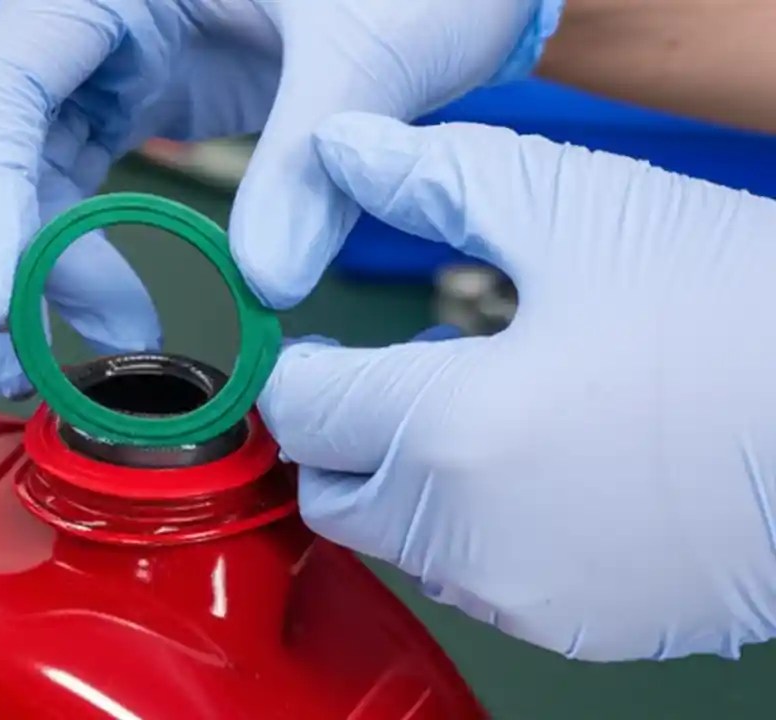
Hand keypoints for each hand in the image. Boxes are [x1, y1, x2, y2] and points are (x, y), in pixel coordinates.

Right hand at [0, 0, 559, 396]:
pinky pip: (65, 181)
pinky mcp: (127, 95)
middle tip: (24, 361)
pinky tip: (114, 310)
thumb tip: (265, 284)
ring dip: (34, 270)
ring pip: (12, 170)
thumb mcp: (365, 44)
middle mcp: (79, 13)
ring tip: (101, 347)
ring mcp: (97, 55)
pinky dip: (75, 254)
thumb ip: (309, 159)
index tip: (4, 302)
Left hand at [263, 112, 775, 661]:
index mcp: (447, 430)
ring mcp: (521, 594)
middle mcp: (466, 536)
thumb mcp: (577, 210)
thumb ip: (435, 182)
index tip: (338, 344)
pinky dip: (477, 528)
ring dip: (410, 478)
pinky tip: (549, 467)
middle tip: (409, 373)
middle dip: (347, 431)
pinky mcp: (574, 626)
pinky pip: (476, 578)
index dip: (307, 366)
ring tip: (498, 408)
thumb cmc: (741, 314)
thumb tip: (346, 154)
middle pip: (331, 490)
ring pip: (398, 539)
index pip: (300, 411)